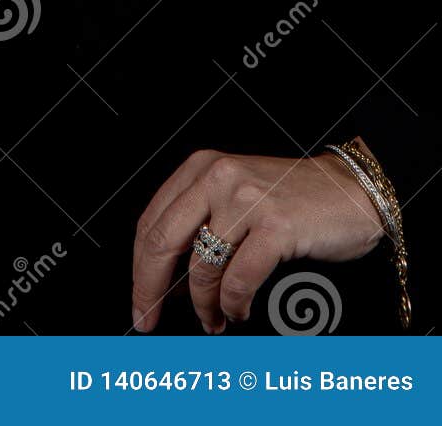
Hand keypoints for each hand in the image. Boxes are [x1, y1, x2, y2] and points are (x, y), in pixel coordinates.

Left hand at [131, 147, 385, 333]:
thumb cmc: (292, 198)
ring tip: (213, 320)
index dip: (139, 268)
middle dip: (150, 289)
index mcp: (200, 168)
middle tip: (149, 319)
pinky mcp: (276, 225)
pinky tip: (239, 311)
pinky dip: (235, 304)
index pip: (151, 222)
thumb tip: (168, 278)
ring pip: (202, 268)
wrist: (350, 190)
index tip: (139, 301)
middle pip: (162, 242)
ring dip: (204, 306)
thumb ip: (200, 222)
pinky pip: (240, 279)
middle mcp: (217, 177)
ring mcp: (246, 200)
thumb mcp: (235, 194)